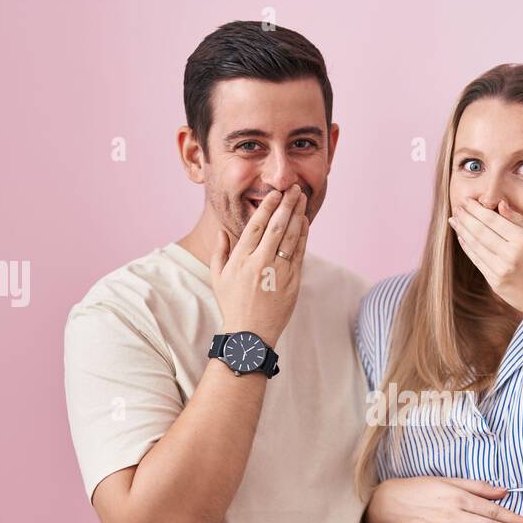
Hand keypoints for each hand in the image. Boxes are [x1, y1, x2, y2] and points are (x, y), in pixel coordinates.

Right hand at [209, 185, 308, 344]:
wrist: (250, 334)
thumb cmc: (232, 304)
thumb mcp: (218, 278)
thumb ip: (220, 252)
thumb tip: (222, 231)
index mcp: (241, 260)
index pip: (256, 226)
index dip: (268, 207)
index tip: (276, 193)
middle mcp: (260, 263)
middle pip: (276, 227)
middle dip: (287, 205)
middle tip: (294, 189)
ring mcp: (278, 272)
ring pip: (291, 237)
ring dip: (298, 215)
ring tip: (302, 199)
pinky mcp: (292, 282)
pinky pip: (299, 253)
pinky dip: (303, 236)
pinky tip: (304, 222)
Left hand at [448, 199, 522, 316]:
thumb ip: (519, 220)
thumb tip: (500, 203)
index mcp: (522, 240)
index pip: (492, 220)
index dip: (476, 209)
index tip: (467, 201)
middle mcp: (510, 255)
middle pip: (480, 231)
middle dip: (466, 218)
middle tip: (457, 207)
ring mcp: (501, 270)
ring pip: (475, 246)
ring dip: (462, 231)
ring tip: (454, 220)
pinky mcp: (494, 282)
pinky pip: (477, 260)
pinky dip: (467, 247)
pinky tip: (462, 237)